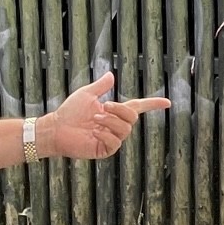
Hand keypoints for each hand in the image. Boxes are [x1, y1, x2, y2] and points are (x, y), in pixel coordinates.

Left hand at [43, 72, 170, 160]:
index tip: (167, 102)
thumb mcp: (86, 95)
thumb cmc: (69, 112)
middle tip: (103, 107)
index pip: (138, 107)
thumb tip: (111, 75)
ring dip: (109, 122)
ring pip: (124, 130)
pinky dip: (105, 135)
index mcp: (114, 112)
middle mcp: (116, 126)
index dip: (153, 104)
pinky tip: (93, 133)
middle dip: (119, 110)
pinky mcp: (104, 150)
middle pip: (132, 117)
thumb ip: (100, 86)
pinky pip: (115, 142)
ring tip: (94, 120)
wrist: (56, 128)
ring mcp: (111, 139)